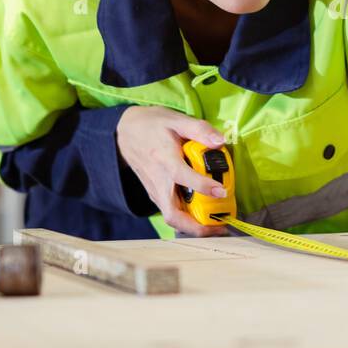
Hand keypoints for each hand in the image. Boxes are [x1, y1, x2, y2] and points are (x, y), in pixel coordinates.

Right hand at [116, 106, 230, 236]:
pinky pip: (172, 212)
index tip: (222, 190)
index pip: (182, 176)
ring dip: (195, 226)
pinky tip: (206, 216)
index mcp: (164, 159)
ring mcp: (156, 191)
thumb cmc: (153, 125)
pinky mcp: (156, 195)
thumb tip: (220, 141)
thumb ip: (200, 130)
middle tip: (221, 228)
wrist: (125, 131)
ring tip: (218, 226)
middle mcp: (158, 181)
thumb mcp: (177, 119)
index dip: (202, 186)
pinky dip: (188, 220)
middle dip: (197, 227)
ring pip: (173, 218)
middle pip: (174, 215)